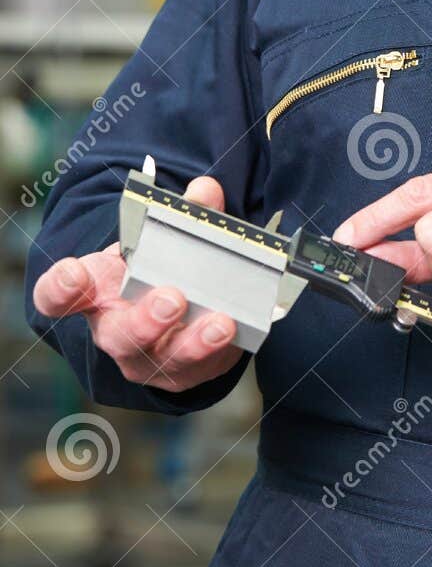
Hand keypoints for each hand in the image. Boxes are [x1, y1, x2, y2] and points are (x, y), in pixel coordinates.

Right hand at [32, 176, 242, 393]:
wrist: (175, 316)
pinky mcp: (185, 374)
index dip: (61, 288)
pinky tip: (239, 331)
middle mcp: (115, 331)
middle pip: (118, 335)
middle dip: (146, 321)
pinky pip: (202, 367)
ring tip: (220, 323)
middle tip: (172, 298)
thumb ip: (180, 212)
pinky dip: (221, 350)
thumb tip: (206, 192)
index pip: (57, 295)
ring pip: (165, 361)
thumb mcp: (158, 238)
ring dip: (194, 343)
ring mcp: (149, 359)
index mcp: (94, 293)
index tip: (75, 274)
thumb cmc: (155, 271)